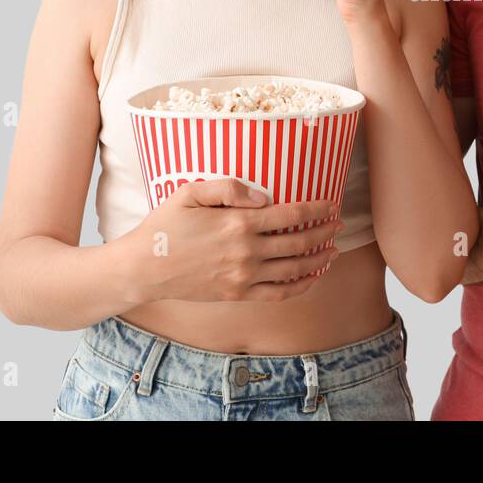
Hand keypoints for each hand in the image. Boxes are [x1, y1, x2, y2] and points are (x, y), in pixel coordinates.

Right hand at [127, 177, 344, 302]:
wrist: (143, 268)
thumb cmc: (165, 226)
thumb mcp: (190, 192)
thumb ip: (229, 187)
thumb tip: (264, 196)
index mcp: (238, 223)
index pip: (291, 215)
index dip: (316, 209)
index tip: (331, 204)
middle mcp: (246, 252)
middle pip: (300, 242)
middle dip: (324, 232)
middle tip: (338, 224)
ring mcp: (243, 277)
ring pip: (295, 270)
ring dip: (319, 259)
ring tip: (333, 250)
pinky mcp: (237, 295)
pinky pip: (279, 294)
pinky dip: (301, 286)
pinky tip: (312, 277)